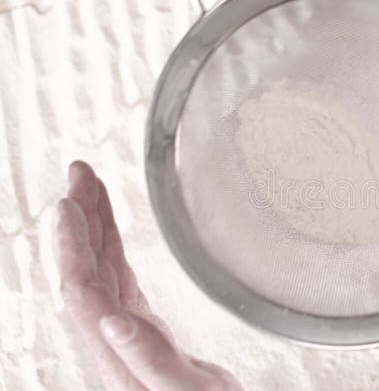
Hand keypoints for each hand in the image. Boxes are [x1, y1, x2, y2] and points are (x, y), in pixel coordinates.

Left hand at [57, 161, 242, 390]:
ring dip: (95, 229)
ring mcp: (128, 338)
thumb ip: (150, 361)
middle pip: (85, 273)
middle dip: (80, 220)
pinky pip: (121, 285)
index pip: (82, 292)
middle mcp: (114, 344)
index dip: (73, 245)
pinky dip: (115, 252)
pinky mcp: (147, 337)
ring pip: (101, 275)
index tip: (70, 201)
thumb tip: (111, 319)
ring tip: (94, 188)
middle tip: (81, 173)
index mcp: (117, 356)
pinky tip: (114, 235)